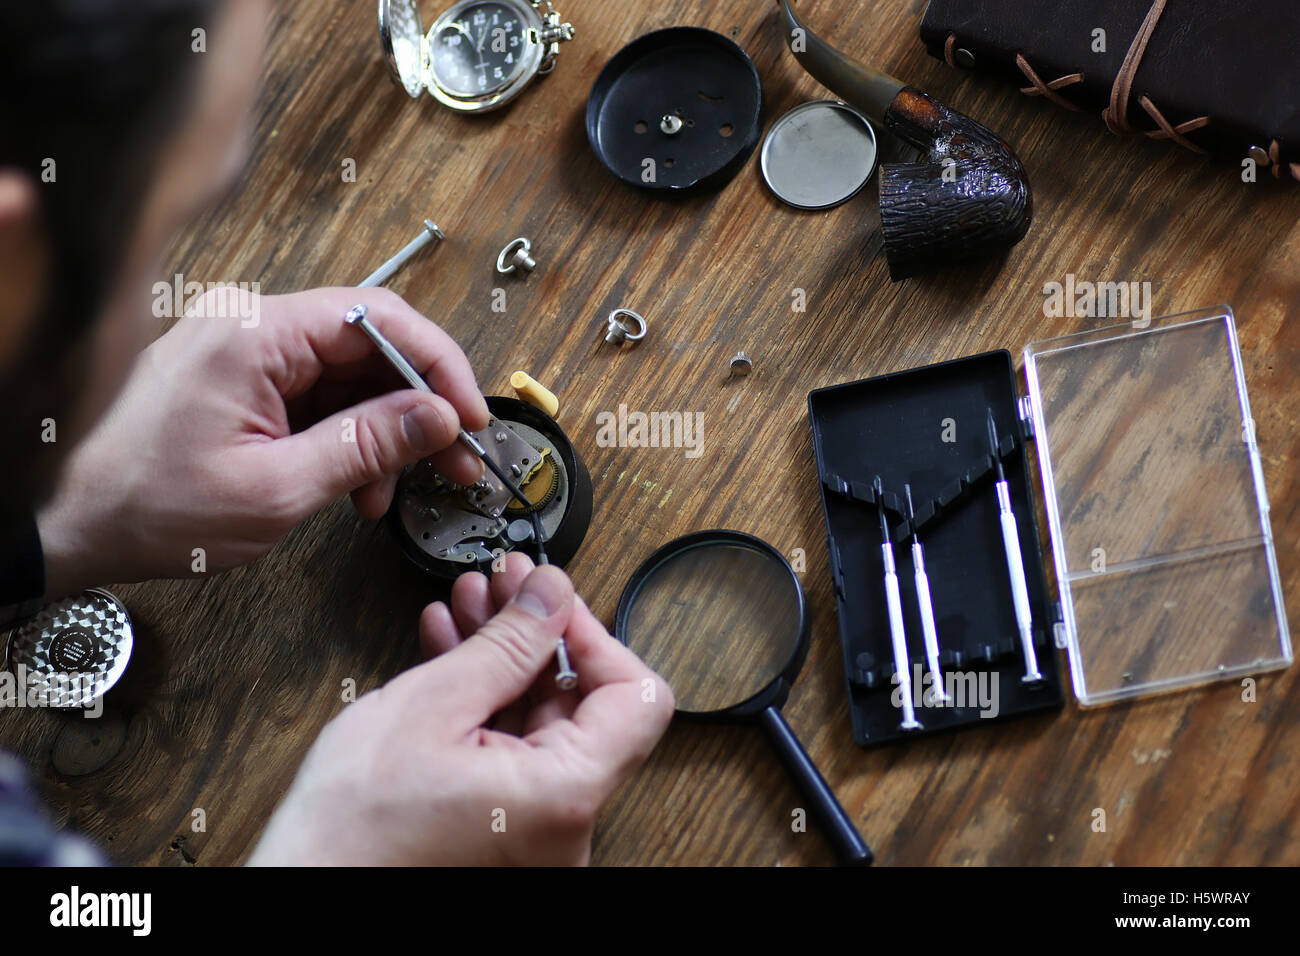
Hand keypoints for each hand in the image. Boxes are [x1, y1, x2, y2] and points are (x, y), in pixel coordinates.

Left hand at [37, 286, 488, 594]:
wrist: (64, 521)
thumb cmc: (148, 505)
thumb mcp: (276, 489)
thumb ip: (366, 446)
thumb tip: (440, 416)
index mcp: (256, 333)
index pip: (379, 318)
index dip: (440, 364)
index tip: (472, 415)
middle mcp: (253, 326)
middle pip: (371, 346)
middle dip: (422, 405)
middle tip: (458, 459)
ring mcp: (247, 352)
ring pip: (351, 376)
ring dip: (388, 431)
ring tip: (402, 490)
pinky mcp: (243, 381)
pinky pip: (319, 397)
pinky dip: (350, 439)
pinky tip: (362, 487)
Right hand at [249, 555, 674, 865]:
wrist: (302, 889)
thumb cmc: (352, 831)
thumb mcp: (430, 707)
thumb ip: (506, 644)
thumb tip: (552, 594)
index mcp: (565, 795)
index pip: (637, 698)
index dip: (595, 636)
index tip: (550, 602)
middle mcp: (566, 823)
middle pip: (584, 705)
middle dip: (538, 635)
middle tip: (502, 585)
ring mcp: (537, 830)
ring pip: (542, 722)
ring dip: (506, 657)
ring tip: (468, 606)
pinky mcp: (504, 829)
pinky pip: (513, 751)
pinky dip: (488, 701)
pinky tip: (453, 652)